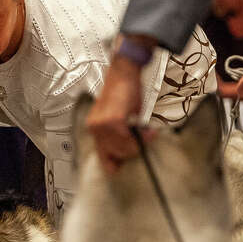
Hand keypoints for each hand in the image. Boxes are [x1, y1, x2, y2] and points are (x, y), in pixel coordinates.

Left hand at [86, 54, 146, 173]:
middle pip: (116, 156)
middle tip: (145, 140)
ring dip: (139, 144)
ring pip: (124, 149)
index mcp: (94, 128)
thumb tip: (133, 148)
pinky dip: (141, 138)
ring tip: (148, 134)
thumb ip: (122, 134)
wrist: (123, 72)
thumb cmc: (123, 91)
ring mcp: (102, 125)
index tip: (126, 168)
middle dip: (133, 151)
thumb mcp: (119, 116)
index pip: (102, 157)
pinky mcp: (113, 121)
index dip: (115, 166)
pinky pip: (129, 140)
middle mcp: (95, 128)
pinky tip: (148, 131)